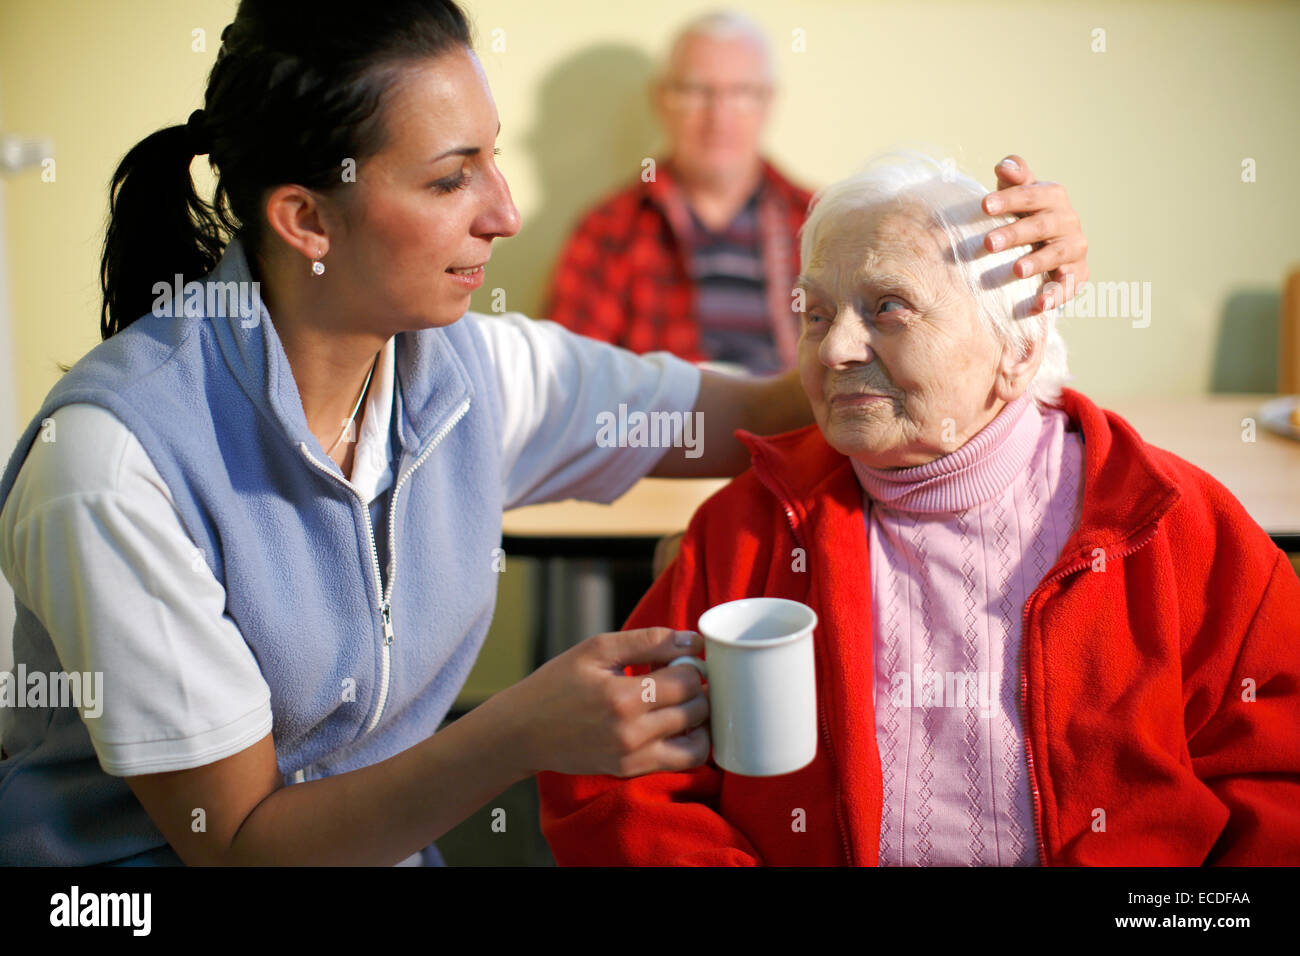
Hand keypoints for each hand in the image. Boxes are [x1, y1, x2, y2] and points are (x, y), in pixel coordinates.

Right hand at [505, 627, 710, 777]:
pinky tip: (674, 724)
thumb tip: (694, 640)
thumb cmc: (558, 683)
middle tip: (678, 677)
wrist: (523, 731)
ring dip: (698, 717)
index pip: (686, 680)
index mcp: (622, 697)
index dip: (690, 664)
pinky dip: (690, 742)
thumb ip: (649, 641)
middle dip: (696, 688)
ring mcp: (632, 758)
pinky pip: (683, 761)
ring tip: (679, 701)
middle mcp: (631, 733)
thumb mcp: (597, 649)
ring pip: (698, 739)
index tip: (677, 658)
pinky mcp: (631, 772)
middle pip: (696, 708)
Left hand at [982, 154, 1088, 314]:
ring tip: (1016, 270)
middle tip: (986, 244)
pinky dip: (1055, 295)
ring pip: (1057, 254)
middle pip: (1041, 226)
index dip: (1008, 199)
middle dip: (1014, 234)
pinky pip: (1068, 286)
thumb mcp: (1018, 194)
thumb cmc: (1024, 214)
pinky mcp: (1078, 274)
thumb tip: (1004, 166)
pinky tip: (1039, 305)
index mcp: (1052, 197)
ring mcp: (1075, 248)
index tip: (984, 206)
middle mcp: (1068, 221)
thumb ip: (1012, 178)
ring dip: (1037, 262)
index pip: (1031, 195)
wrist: (1047, 245)